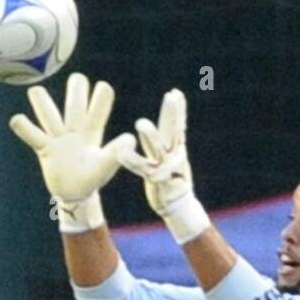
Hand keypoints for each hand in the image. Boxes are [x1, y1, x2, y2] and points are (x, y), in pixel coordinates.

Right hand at [9, 73, 135, 229]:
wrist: (75, 193)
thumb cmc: (92, 177)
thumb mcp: (106, 166)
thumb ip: (116, 153)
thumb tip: (130, 139)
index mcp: (92, 130)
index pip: (99, 107)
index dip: (101, 96)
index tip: (103, 88)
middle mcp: (75, 128)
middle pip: (74, 100)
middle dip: (76, 88)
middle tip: (78, 80)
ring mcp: (58, 137)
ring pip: (48, 113)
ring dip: (42, 102)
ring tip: (36, 92)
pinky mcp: (44, 148)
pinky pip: (32, 135)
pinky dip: (24, 128)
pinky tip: (17, 120)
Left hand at [121, 89, 209, 244]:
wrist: (176, 205)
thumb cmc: (171, 178)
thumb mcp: (172, 155)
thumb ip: (165, 137)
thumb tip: (167, 125)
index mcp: (176, 147)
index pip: (178, 125)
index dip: (178, 110)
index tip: (176, 93)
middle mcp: (173, 155)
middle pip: (173, 131)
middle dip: (172, 114)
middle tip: (171, 97)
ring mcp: (165, 167)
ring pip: (157, 148)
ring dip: (150, 136)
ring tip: (141, 123)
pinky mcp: (154, 179)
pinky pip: (140, 168)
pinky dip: (131, 160)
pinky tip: (121, 153)